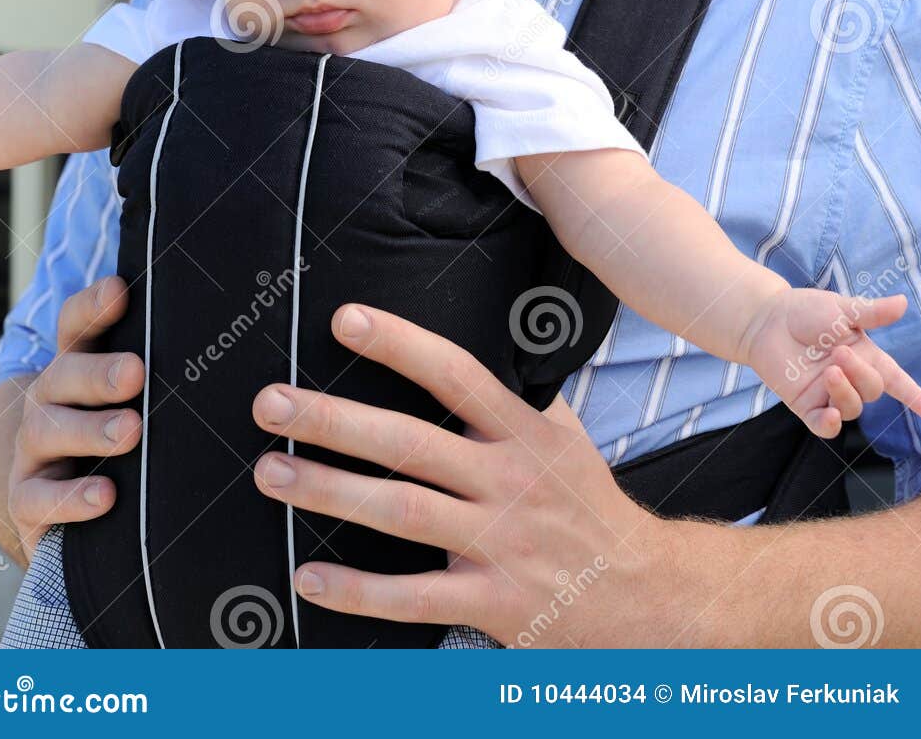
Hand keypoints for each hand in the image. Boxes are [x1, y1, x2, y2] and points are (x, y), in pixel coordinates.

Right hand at [8, 276, 143, 560]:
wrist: (52, 499)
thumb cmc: (109, 434)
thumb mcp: (127, 398)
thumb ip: (153, 368)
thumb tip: (208, 334)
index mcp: (74, 366)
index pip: (75, 325)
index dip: (93, 306)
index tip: (119, 291)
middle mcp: (46, 400)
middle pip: (64, 375)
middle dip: (99, 373)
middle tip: (136, 373)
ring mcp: (31, 449)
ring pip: (47, 431)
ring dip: (90, 430)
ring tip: (131, 431)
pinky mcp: (24, 499)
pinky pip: (37, 498)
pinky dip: (71, 497)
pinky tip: (106, 496)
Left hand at [250, 303, 665, 646]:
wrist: (649, 594)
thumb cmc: (589, 507)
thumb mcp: (564, 438)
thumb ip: (515, 395)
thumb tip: (480, 337)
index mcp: (523, 433)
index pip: (455, 375)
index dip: (400, 343)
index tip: (345, 318)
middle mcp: (509, 481)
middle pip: (410, 442)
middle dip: (334, 420)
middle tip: (271, 402)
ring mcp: (501, 544)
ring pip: (401, 512)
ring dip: (329, 492)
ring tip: (271, 472)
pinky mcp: (494, 603)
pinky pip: (415, 597)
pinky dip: (359, 591)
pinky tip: (309, 579)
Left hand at [740, 287, 920, 438]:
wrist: (766, 318)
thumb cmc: (806, 311)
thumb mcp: (841, 308)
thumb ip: (871, 312)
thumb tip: (903, 303)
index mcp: (866, 357)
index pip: (896, 380)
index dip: (914, 395)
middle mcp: (851, 379)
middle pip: (872, 391)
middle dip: (860, 374)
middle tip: (837, 353)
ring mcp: (828, 394)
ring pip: (851, 408)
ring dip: (844, 392)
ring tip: (828, 370)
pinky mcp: (806, 406)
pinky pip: (825, 427)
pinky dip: (831, 425)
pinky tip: (830, 415)